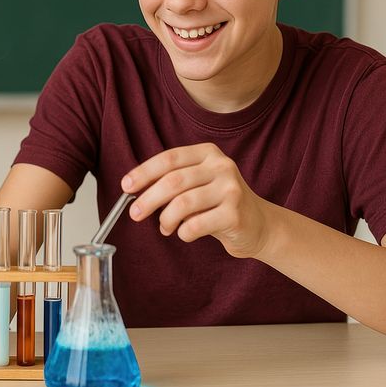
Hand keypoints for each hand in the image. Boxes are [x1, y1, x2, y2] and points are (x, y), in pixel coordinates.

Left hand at [122, 143, 271, 258]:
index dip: (144, 172)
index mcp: (208, 153)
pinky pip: (196, 225)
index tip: (126, 186)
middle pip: (173, 181)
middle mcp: (222, 166)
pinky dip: (183, 232)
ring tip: (165, 227)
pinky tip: (185, 233)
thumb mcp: (197, 185)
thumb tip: (135, 192)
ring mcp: (231, 189)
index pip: (169, 158)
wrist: (258, 225)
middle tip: (134, 213)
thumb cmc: (218, 204)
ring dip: (166, 219)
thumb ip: (172, 183)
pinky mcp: (235, 213)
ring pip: (182, 204)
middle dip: (148, 199)